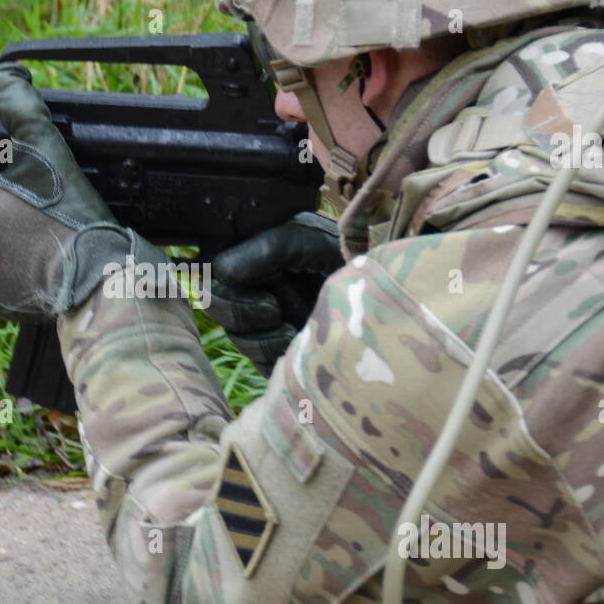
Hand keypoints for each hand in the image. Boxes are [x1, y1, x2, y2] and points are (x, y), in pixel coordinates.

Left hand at [0, 62, 164, 321]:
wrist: (98, 282)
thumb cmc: (72, 215)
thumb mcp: (48, 150)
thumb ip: (22, 108)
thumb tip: (4, 73)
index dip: (10, 167)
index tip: (40, 173)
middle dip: (16, 201)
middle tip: (56, 202)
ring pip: (1, 239)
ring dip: (21, 232)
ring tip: (59, 229)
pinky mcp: (3, 302)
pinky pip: (12, 273)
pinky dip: (29, 264)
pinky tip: (56, 256)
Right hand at [205, 211, 343, 374]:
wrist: (388, 307)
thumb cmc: (352, 263)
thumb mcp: (313, 242)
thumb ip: (270, 247)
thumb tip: (225, 272)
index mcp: (260, 254)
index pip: (218, 267)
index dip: (232, 277)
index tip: (266, 282)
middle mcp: (257, 286)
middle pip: (215, 303)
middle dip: (239, 311)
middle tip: (273, 312)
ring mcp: (265, 321)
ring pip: (233, 335)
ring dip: (260, 338)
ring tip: (293, 333)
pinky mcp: (277, 352)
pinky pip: (254, 361)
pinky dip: (272, 358)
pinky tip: (296, 349)